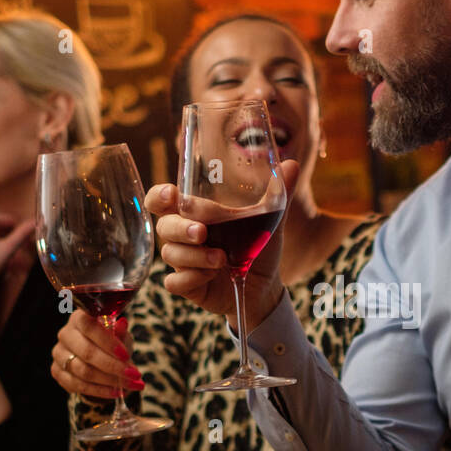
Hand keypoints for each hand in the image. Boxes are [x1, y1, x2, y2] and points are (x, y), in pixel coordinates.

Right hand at [51, 311, 139, 397]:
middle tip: (134, 375)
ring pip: (83, 371)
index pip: (90, 327)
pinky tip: (116, 392)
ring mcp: (59, 354)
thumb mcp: (119, 335)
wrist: (98, 358)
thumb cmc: (110, 342)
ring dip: (110, 381)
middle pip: (87, 352)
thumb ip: (119, 332)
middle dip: (113, 366)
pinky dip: (100, 391)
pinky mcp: (57, 372)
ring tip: (131, 385)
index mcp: (79, 318)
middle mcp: (65, 334)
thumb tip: (123, 323)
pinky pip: (78, 385)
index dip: (108, 342)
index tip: (126, 356)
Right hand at [150, 159, 297, 329]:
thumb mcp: (269, 220)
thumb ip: (277, 194)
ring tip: (221, 258)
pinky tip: (210, 276)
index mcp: (195, 214)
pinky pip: (175, 282)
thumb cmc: (257, 247)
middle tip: (202, 233)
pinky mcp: (187, 285)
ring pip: (170, 253)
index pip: (161, 200)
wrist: (264, 286)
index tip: (171, 194)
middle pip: (164, 226)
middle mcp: (182, 235)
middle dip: (180, 228)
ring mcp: (183, 261)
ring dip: (194, 256)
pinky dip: (192, 279)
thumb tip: (292, 164)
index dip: (158, 196)